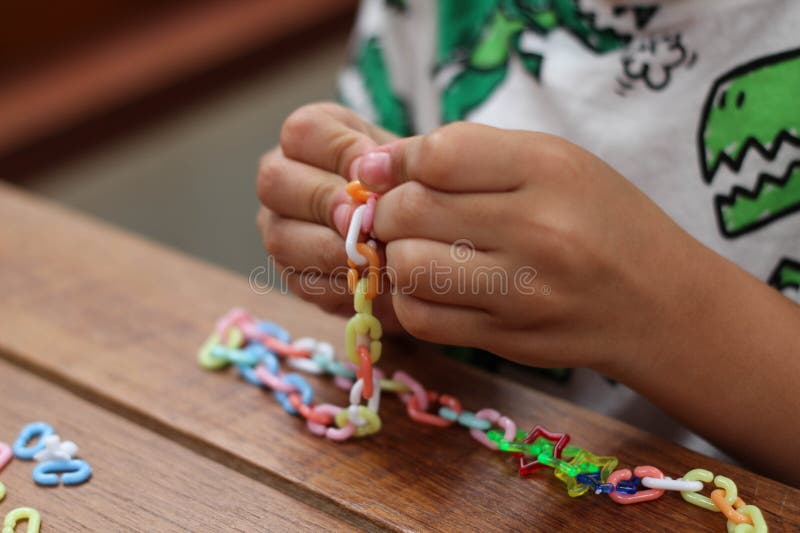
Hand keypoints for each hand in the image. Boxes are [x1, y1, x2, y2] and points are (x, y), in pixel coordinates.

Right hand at [256, 102, 401, 330]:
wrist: (417, 233)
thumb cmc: (409, 186)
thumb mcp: (406, 164)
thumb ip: (393, 165)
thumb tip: (371, 181)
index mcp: (309, 136)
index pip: (303, 132)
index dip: (340, 152)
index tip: (377, 173)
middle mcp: (281, 176)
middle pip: (276, 182)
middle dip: (327, 203)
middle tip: (368, 221)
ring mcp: (278, 226)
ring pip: (282, 237)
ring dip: (334, 250)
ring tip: (377, 256)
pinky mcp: (290, 273)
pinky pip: (302, 280)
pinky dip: (340, 284)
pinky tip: (372, 281)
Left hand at [353, 122, 707, 369]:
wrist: (658, 302)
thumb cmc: (600, 219)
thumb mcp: (551, 162)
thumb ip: (467, 153)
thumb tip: (373, 164)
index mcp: (549, 169)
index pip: (438, 155)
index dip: (398, 161)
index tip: (393, 171)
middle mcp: (537, 230)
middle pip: (412, 211)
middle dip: (391, 209)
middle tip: (403, 212)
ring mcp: (522, 293)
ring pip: (408, 267)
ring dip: (397, 255)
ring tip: (420, 248)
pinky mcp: (507, 339)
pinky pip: (422, 318)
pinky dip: (412, 298)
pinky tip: (434, 285)